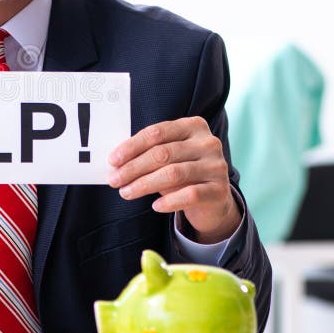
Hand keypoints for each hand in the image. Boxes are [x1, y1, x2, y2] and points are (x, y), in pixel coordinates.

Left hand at [107, 117, 240, 243]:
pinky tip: (155, 206)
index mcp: (193, 126)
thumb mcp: (167, 158)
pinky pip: (190, 195)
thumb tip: (115, 163)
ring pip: (173, 173)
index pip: (157, 133)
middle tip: (114, 180)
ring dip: (144, 184)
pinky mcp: (220, 190)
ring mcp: (216, 166)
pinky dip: (169, 201)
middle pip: (162, 153)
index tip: (112, 160)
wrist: (213, 199)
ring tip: (126, 193)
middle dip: (133, 168)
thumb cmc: (183, 173)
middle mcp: (208, 142)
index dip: (132, 147)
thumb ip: (147, 154)